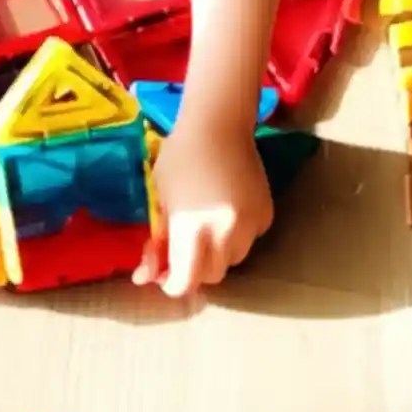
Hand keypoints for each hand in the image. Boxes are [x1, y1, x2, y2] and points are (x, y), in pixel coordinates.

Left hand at [133, 122, 273, 296]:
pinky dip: (234, 238)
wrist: (218, 125)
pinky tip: (222, 213)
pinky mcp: (265, 215)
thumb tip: (145, 277)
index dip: (173, 285)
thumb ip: (157, 242)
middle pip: (211, 275)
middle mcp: (225, 232)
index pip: (186, 281)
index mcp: (192, 228)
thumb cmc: (179, 159)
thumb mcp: (160, 202)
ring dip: (215, 256)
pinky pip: (248, 241)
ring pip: (232, 261)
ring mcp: (250, 225)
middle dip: (193, 270)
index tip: (164, 278)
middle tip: (179, 254)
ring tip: (202, 229)